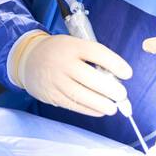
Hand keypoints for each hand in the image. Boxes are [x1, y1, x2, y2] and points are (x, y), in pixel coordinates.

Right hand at [12, 32, 132, 117]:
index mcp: (72, 46)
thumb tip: (115, 76)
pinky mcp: (52, 95)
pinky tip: (99, 111)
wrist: (28, 59)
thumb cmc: (58, 52)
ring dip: (101, 104)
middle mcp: (63, 63)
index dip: (115, 63)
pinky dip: (89, 110)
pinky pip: (73, 105)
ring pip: (82, 95)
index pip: (97, 53)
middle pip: (91, 78)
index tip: (127, 73)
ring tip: (113, 107)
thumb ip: (92, 57)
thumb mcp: (74, 45)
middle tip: (122, 95)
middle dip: (110, 89)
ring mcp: (56, 80)